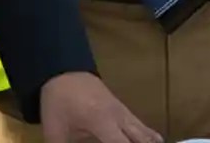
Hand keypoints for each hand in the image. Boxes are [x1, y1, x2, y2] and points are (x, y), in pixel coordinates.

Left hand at [39, 72, 160, 142]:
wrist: (66, 74)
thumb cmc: (59, 104)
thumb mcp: (55, 132)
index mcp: (102, 122)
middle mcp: (118, 117)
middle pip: (141, 137)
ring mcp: (123, 111)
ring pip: (144, 130)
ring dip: (149, 140)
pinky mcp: (123, 109)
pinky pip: (141, 124)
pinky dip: (147, 135)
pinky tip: (153, 140)